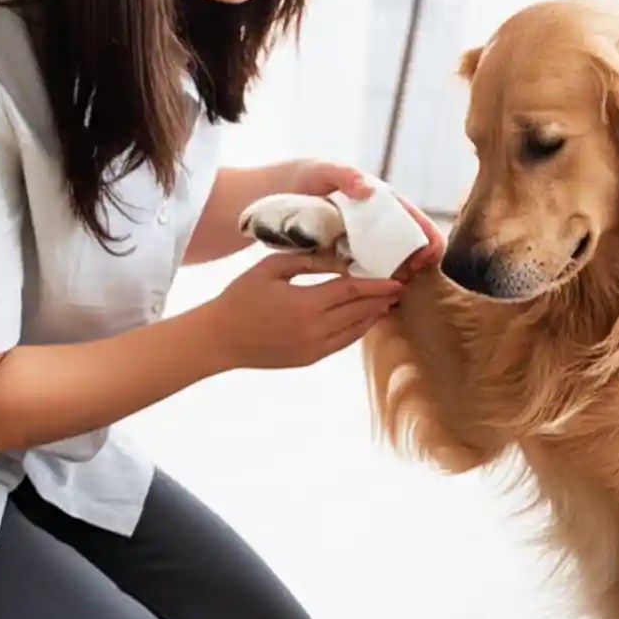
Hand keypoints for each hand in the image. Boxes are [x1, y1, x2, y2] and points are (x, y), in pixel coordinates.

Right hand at [209, 252, 403, 369]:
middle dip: (381, 300)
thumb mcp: (270, 268)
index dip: (376, 285)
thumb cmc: (240, 297)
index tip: (396, 280)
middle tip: (400, 289)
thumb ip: (307, 261)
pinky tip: (363, 320)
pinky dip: (356, 331)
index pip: (352, 291)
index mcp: (305, 304)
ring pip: (354, 331)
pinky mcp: (308, 359)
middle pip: (358, 312)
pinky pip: (341, 343)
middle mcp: (314, 329)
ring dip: (372, 317)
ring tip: (387, 304)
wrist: (219, 338)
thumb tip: (338, 260)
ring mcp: (313, 348)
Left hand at [285, 160, 445, 281]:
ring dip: (396, 277)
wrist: (272, 193)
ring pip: (387, 262)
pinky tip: (374, 299)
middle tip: (413, 278)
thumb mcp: (323, 171)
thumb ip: (346, 176)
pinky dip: (372, 285)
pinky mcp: (342, 256)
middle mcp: (374, 222)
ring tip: (398, 292)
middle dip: (416, 262)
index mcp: (378, 200)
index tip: (431, 252)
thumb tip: (369, 189)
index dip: (427, 236)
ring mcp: (359, 241)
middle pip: (405, 244)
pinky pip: (363, 272)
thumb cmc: (303, 176)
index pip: (413, 218)